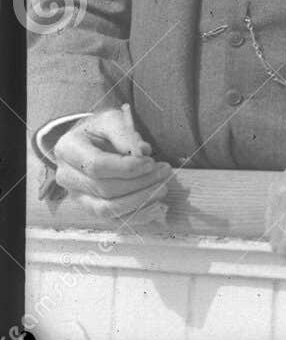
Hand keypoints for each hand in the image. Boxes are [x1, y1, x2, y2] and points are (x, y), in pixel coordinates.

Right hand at [48, 105, 170, 227]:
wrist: (88, 141)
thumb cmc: (101, 129)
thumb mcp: (111, 119)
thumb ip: (124, 133)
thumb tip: (141, 152)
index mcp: (68, 150)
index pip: (96, 165)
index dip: (127, 168)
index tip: (150, 162)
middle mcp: (67, 176)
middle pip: (104, 189)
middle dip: (140, 183)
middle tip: (165, 171)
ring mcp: (77, 196)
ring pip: (107, 209)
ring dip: (140, 200)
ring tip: (163, 187)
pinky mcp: (90, 208)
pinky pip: (112, 220)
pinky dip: (136, 216)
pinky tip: (156, 206)